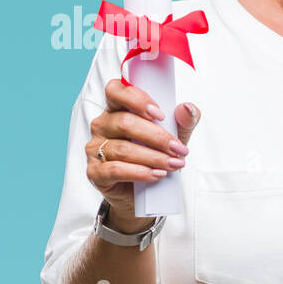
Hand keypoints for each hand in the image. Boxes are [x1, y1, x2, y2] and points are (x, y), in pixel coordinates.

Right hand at [85, 78, 200, 233]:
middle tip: (178, 148)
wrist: (145, 194)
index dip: (136, 99)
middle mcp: (101, 125)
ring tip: (174, 164)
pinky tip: (157, 174)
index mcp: (116, 108)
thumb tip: (187, 108)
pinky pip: (116, 169)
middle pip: (125, 122)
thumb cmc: (155, 156)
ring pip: (123, 149)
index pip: (115, 90)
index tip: (160, 114)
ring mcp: (95, 149)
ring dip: (153, 157)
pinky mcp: (95, 172)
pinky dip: (140, 172)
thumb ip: (183, 121)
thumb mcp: (174, 136)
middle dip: (156, 136)